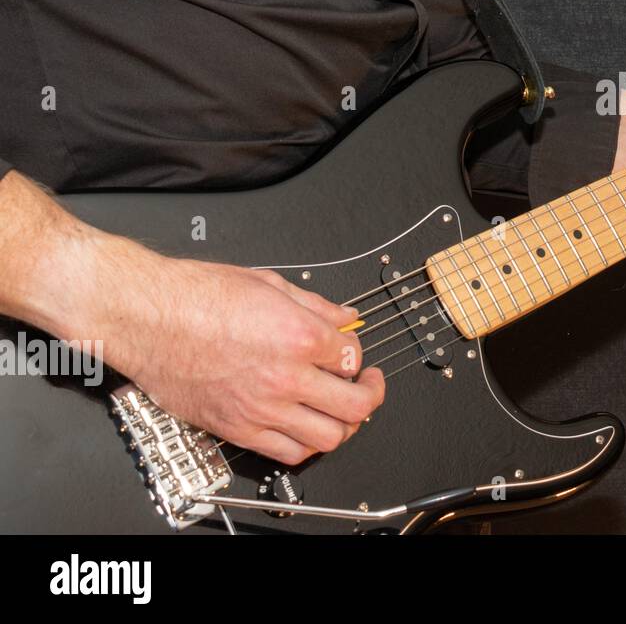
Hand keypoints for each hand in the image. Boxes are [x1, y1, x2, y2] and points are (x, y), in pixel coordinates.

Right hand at [48, 224, 384, 465]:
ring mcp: (262, 408)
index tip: (349, 352)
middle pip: (355, 406)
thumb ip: (315, 306)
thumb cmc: (195, 295)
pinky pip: (289, 453)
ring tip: (341, 410)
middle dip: (370, 395)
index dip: (357, 353)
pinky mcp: (237, 429)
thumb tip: (345, 318)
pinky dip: (307, 445)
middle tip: (367, 386)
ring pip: (330, 437)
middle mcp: (286, 377)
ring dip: (344, 425)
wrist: (144, 317)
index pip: (354, 357)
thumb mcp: (268, 284)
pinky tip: (307, 428)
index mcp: (299, 336)